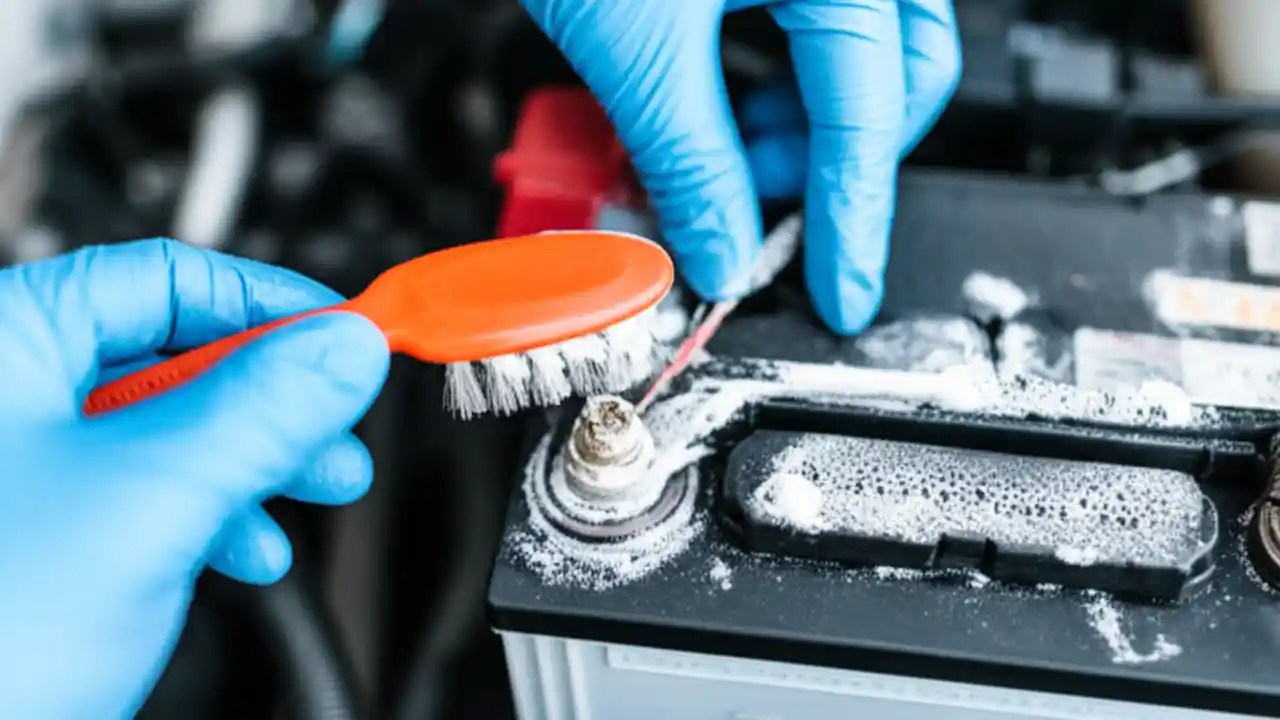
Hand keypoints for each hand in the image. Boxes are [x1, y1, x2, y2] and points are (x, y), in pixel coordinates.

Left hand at [0, 240, 388, 718]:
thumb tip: (345, 348)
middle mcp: (13, 395)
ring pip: (170, 431)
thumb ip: (264, 408)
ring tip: (322, 488)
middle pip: (178, 355)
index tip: (348, 336)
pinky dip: (212, 515)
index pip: (170, 277)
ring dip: (257, 460)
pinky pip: (144, 496)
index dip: (273, 303)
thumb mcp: (153, 494)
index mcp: (12, 342)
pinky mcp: (41, 537)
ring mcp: (26, 469)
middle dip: (279, 395)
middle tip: (344, 423)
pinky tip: (250, 550)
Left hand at [522, 0, 960, 333]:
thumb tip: (721, 252)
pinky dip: (779, 65)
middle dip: (827, 161)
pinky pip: (822, 10)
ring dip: (802, 115)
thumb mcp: (634, 46)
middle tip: (756, 212)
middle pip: (896, 79)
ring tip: (722, 146)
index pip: (869, 119)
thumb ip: (688, 162)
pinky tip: (721, 87)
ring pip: (865, 46)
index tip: (842, 292)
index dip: (852, 222)